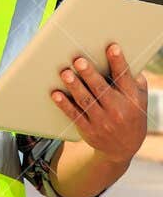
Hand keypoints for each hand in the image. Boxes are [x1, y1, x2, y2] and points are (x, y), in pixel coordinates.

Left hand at [51, 44, 149, 164]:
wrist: (124, 149)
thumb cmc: (131, 115)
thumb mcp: (140, 100)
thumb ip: (134, 81)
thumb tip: (124, 58)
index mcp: (132, 99)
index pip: (124, 78)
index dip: (119, 62)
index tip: (112, 47)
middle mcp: (118, 110)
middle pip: (101, 89)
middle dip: (89, 74)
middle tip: (78, 60)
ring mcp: (103, 121)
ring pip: (86, 101)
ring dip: (74, 86)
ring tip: (65, 73)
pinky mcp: (89, 130)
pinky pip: (74, 115)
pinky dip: (64, 104)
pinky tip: (56, 94)